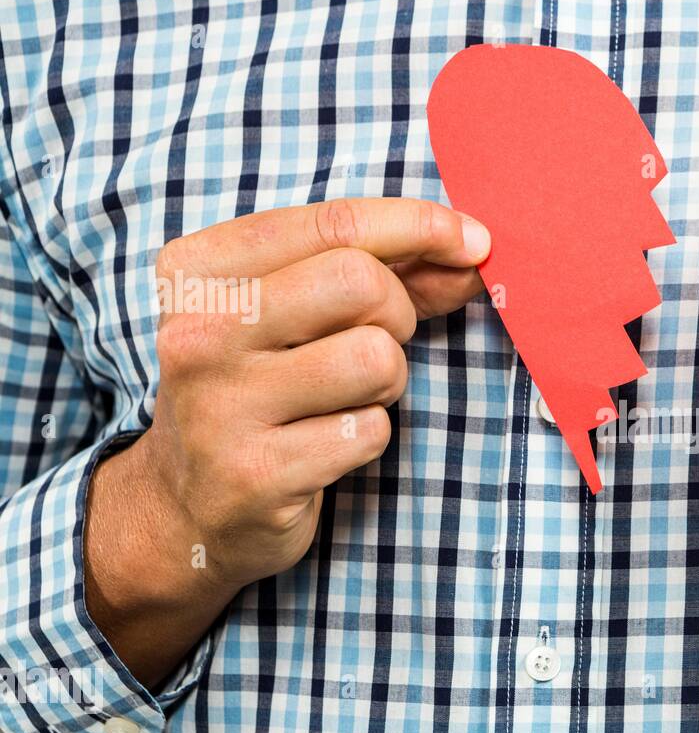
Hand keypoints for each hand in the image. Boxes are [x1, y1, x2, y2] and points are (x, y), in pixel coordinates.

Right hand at [86, 198, 488, 686]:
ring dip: (387, 380)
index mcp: (198, 272)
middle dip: (396, 313)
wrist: (189, 508)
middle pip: (360, 282)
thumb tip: (471, 251)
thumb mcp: (300, 315)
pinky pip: (369, 431)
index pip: (333, 224)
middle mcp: (198, 332)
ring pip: (374, 357)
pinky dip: (368, 435)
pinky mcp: (256, 474)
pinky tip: (324, 445)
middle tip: (376, 344)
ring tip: (347, 397)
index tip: (473, 242)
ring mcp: (221, 406)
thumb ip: (384, 273)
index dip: (421, 226)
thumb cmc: (263, 390)